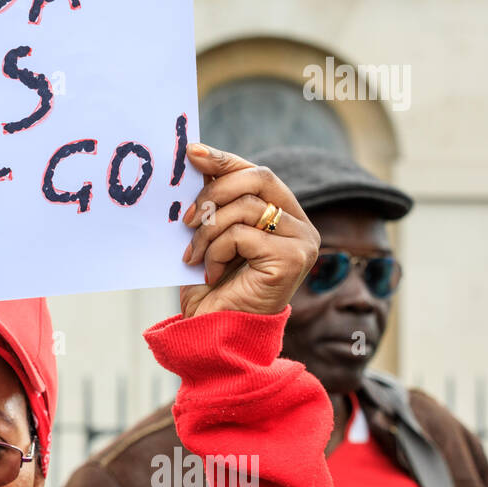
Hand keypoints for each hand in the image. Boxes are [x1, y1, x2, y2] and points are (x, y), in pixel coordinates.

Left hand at [177, 144, 319, 319]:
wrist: (218, 333)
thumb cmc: (214, 287)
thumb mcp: (212, 235)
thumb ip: (214, 203)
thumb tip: (195, 159)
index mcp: (284, 215)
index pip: (257, 173)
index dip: (225, 160)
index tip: (192, 153)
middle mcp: (301, 226)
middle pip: (259, 178)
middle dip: (215, 191)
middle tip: (186, 217)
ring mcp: (301, 242)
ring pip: (247, 207)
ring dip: (208, 230)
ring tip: (193, 255)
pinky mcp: (291, 259)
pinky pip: (242, 234)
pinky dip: (217, 251)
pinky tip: (211, 272)